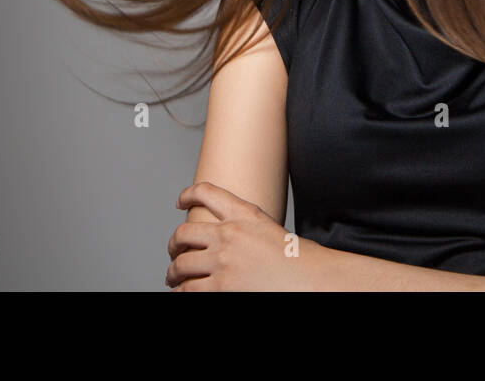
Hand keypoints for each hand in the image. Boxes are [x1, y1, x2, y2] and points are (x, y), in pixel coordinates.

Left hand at [166, 181, 318, 290]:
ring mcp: (223, 261)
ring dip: (173, 272)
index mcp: (245, 214)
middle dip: (174, 244)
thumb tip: (228, 242)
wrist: (311, 280)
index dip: (188, 195)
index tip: (180, 202)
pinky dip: (181, 292)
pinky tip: (183, 292)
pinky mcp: (221, 287)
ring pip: (180, 264)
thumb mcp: (272, 229)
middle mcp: (230, 234)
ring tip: (174, 278)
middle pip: (184, 233)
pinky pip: (187, 290)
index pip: (206, 192)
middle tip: (174, 251)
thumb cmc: (299, 260)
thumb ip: (248, 228)